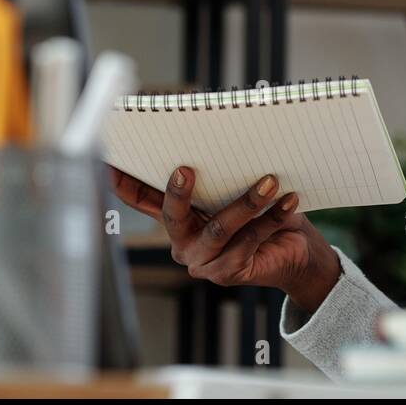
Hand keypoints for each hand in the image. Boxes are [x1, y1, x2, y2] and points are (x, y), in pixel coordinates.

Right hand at [108, 164, 342, 314]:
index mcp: (178, 216)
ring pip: (219, 229)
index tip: (109, 163)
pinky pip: (248, 242)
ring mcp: (203, 261)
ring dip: (247, 202)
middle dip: (178, 192)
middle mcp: (183, 240)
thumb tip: (216, 131)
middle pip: (173, 216)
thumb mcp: (238, 187)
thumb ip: (221, 172)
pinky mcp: (227, 273)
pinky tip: (288, 201)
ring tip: (269, 181)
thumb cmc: (264, 212)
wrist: (296, 251)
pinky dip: (271, 218)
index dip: (123, 183)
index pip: (142, 199)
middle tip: (187, 169)